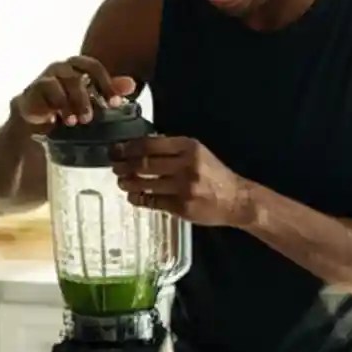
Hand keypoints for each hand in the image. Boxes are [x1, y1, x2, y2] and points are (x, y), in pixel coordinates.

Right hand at [10, 56, 137, 126]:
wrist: (35, 122)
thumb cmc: (66, 108)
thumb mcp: (91, 101)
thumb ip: (109, 90)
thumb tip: (131, 84)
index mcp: (79, 69)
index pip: (94, 67)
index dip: (107, 83)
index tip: (115, 103)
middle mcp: (64, 68)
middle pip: (81, 70)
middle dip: (91, 92)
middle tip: (96, 114)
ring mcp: (48, 76)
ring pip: (67, 80)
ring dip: (77, 101)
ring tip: (80, 121)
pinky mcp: (34, 88)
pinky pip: (48, 87)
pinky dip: (59, 104)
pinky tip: (62, 119)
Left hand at [112, 137, 252, 226]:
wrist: (236, 200)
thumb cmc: (214, 175)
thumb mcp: (198, 153)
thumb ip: (173, 149)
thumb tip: (141, 147)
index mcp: (189, 147)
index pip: (150, 144)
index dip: (129, 147)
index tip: (117, 149)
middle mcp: (186, 165)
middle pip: (144, 163)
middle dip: (124, 165)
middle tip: (115, 166)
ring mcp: (183, 187)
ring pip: (145, 183)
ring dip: (128, 182)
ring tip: (121, 182)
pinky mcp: (181, 207)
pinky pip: (153, 202)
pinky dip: (139, 199)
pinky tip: (134, 196)